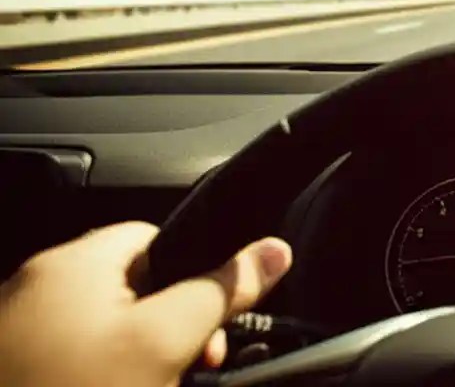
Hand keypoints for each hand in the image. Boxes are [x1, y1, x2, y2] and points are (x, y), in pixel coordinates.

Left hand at [0, 222, 291, 386]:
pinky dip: (97, 374)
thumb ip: (221, 291)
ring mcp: (15, 334)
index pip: (153, 237)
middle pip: (128, 287)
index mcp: (71, 263)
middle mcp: (34, 288)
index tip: (210, 321)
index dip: (193, 273)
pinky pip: (70, 357)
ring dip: (136, 355)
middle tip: (190, 367)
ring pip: (100, 328)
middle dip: (168, 324)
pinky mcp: (12, 368)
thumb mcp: (166, 341)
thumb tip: (273, 250)